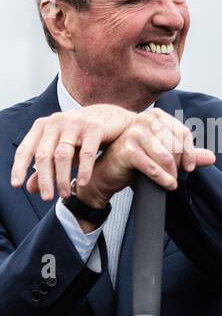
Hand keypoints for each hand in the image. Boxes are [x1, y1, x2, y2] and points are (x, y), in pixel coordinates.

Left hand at [11, 104, 134, 200]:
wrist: (111, 118)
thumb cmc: (83, 136)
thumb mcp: (62, 150)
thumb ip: (46, 168)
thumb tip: (29, 188)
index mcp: (43, 126)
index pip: (26, 149)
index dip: (19, 167)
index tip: (17, 185)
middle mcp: (56, 122)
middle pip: (44, 155)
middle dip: (44, 179)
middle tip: (47, 197)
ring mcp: (75, 124)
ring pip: (63, 155)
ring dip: (63, 178)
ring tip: (65, 194)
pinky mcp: (94, 128)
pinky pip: (86, 153)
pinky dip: (83, 170)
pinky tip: (82, 183)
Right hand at [64, 110, 214, 208]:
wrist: (110, 171)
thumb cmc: (138, 159)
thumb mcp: (165, 155)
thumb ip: (187, 154)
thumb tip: (212, 157)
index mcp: (156, 117)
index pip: (183, 133)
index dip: (190, 153)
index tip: (189, 167)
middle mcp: (145, 120)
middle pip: (176, 145)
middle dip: (178, 165)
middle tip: (174, 174)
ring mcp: (135, 133)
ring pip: (167, 157)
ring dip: (172, 173)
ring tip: (170, 181)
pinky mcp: (127, 149)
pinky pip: (154, 167)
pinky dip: (163, 179)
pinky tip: (167, 184)